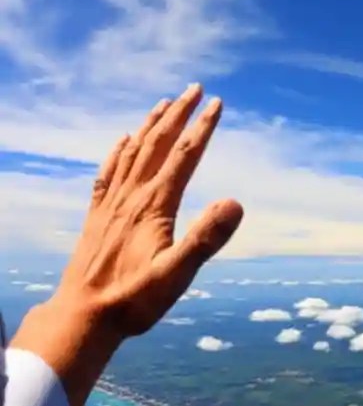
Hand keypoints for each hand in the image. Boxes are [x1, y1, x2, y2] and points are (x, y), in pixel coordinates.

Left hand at [12, 84, 241, 405]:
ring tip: (164, 104)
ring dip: (150, 126)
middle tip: (195, 89)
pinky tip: (122, 142)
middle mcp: (131, 198)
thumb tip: (236, 202)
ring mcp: (112, 205)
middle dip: (178, 115)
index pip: (184, 157)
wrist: (83, 316)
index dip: (202, 128)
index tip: (218, 103)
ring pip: (132, 153)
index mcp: (154, 207)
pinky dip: (118, 152)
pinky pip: (109, 173)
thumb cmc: (134, 300)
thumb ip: (206, 238)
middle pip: (157, 145)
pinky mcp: (98, 217)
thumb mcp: (177, 274)